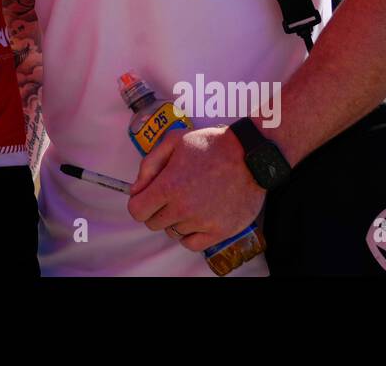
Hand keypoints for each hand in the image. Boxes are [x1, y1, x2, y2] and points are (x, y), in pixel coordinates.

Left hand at [126, 126, 263, 251]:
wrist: (249, 155)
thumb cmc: (212, 145)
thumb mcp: (174, 141)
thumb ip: (149, 165)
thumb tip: (135, 189)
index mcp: (169, 186)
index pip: (137, 211)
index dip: (139, 202)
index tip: (147, 196)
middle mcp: (183, 208)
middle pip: (153, 223)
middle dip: (156, 210)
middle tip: (171, 196)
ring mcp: (202, 222)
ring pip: (173, 232)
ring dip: (175, 220)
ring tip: (190, 201)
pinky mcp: (220, 232)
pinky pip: (192, 244)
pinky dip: (190, 235)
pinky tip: (196, 219)